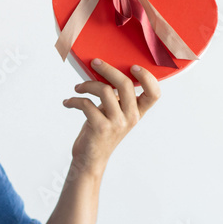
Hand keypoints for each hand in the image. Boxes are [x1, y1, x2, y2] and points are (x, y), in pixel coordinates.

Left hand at [63, 59, 160, 176]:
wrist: (90, 160)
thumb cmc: (101, 132)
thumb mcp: (113, 114)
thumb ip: (115, 97)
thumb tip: (104, 71)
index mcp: (137, 112)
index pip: (154, 94)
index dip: (147, 77)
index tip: (132, 66)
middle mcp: (130, 118)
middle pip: (125, 84)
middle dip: (107, 69)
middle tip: (94, 63)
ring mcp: (116, 123)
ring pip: (104, 90)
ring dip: (86, 85)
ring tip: (77, 88)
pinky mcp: (100, 128)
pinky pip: (86, 104)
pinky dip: (74, 100)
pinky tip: (68, 102)